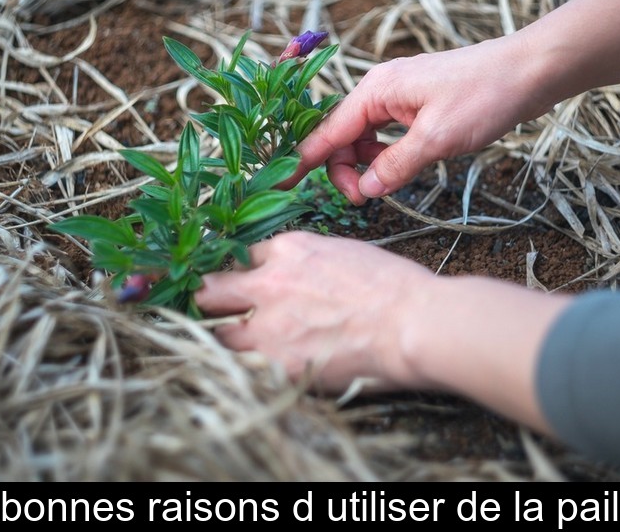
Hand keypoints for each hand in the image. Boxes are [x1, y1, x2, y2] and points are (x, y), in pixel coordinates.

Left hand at [194, 231, 435, 392]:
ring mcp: (267, 325)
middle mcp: (268, 283)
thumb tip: (288, 276)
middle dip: (207, 300)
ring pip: (218, 333)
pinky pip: (244, 367)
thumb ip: (302, 263)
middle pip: (210, 290)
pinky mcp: (277, 363)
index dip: (238, 273)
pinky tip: (262, 369)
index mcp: (287, 250)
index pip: (240, 256)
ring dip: (227, 338)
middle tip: (211, 312)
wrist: (412, 323)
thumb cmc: (391, 288)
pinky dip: (249, 368)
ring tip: (239, 347)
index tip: (236, 284)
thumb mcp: (340, 253)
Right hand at [286, 34, 546, 203]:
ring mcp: (396, 96)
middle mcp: (377, 91)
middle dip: (345, 170)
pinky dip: (385, 155)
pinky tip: (399, 168)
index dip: (303, 162)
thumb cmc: (484, 96)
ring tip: (385, 185)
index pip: (327, 133)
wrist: (529, 70)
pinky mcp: (413, 105)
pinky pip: (384, 134)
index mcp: (374, 92)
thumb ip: (394, 166)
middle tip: (365, 199)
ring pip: (362, 138)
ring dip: (366, 164)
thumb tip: (365, 191)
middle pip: (341, 138)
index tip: (282, 187)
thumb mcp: (436, 139)